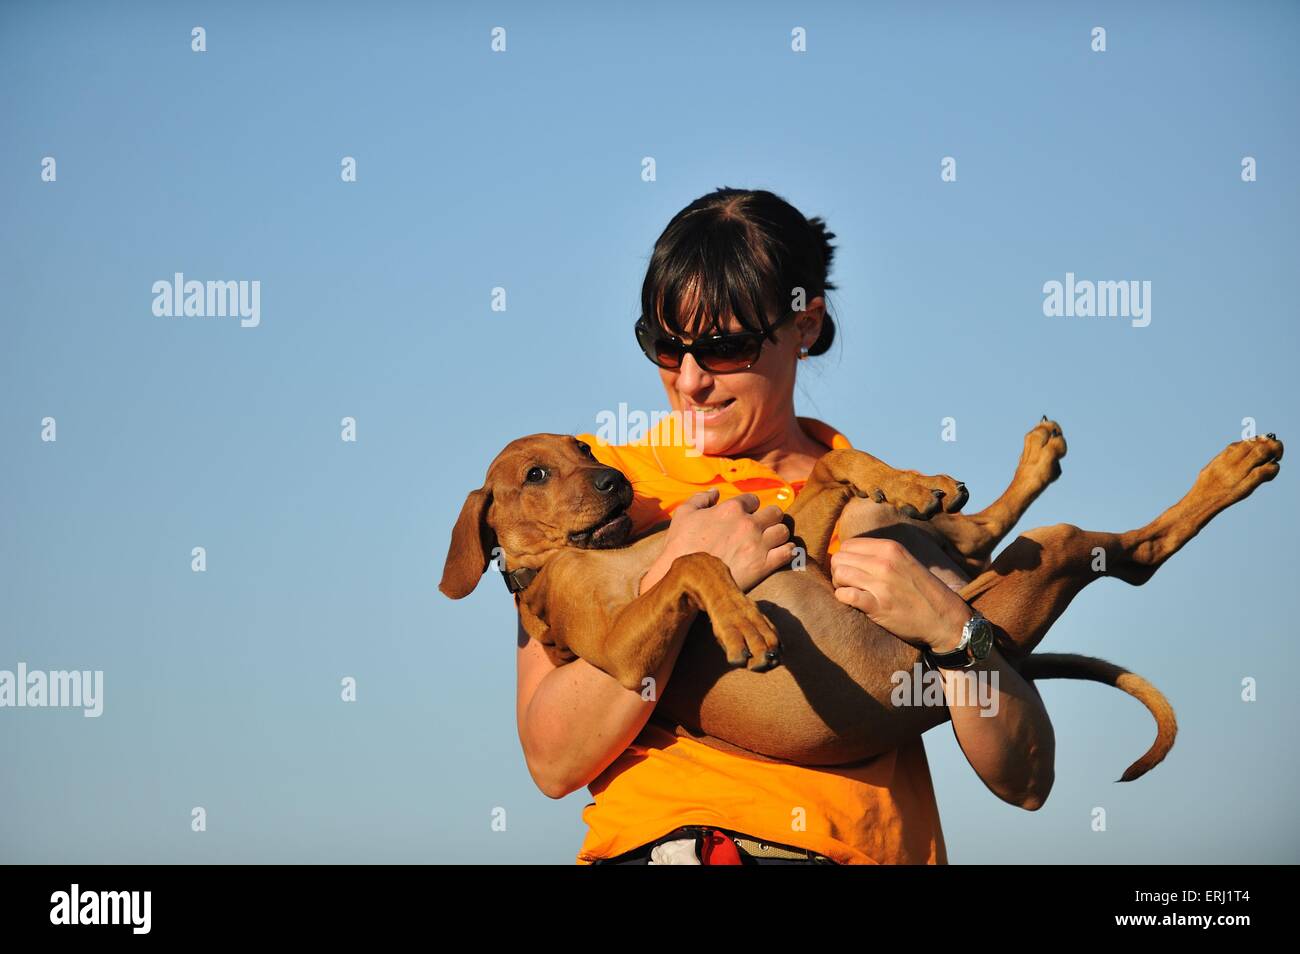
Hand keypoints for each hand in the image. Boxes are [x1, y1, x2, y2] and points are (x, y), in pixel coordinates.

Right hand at [642, 489, 794, 592]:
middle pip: (775, 513)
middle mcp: (748, 524)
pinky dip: (787, 551)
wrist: (685, 579)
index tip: (747, 515)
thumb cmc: (680, 546)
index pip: (753, 500)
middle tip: (764, 527)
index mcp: (731, 509)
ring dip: (779, 534)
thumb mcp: (683, 515)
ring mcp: (758, 545)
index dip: (751, 506)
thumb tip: (715, 491)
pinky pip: (788, 552)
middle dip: (770, 518)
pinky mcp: (763, 566)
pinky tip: (780, 553)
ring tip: (772, 540)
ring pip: (783, 531)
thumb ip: (700, 498)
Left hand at [830, 537, 971, 651]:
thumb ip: (881, 555)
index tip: (852, 570)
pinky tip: (854, 603)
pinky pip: (846, 596)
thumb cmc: (923, 591)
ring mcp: (881, 584)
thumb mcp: (906, 561)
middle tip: (848, 584)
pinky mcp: (878, 606)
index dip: (845, 558)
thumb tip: (849, 554)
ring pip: (839, 575)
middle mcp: (884, 562)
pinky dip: (844, 599)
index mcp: (891, 548)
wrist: (945, 618)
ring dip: (840, 586)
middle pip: (839, 558)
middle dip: (838, 572)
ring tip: (851, 593)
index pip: (848, 545)